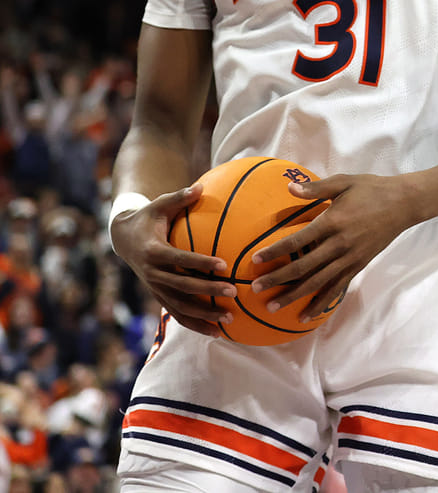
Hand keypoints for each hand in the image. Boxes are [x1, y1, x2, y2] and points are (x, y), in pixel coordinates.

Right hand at [109, 186, 234, 336]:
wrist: (124, 238)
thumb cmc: (150, 217)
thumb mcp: (161, 204)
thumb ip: (180, 197)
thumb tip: (201, 185)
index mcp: (153, 251)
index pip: (179, 259)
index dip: (200, 263)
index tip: (223, 264)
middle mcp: (152, 273)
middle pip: (182, 286)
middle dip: (208, 291)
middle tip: (233, 292)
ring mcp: (155, 288)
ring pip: (180, 306)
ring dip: (204, 314)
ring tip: (229, 318)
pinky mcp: (159, 296)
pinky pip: (177, 314)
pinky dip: (195, 324)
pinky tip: (217, 331)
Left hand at [250, 173, 415, 320]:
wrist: (404, 204)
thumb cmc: (372, 189)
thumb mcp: (344, 182)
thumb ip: (316, 188)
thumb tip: (289, 188)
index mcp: (333, 222)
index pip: (298, 241)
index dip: (275, 251)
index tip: (255, 260)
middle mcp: (340, 244)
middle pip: (303, 267)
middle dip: (277, 279)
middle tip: (255, 290)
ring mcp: (350, 258)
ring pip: (318, 282)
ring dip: (294, 295)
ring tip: (273, 306)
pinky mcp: (359, 265)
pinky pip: (337, 287)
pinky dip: (322, 302)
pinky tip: (308, 314)